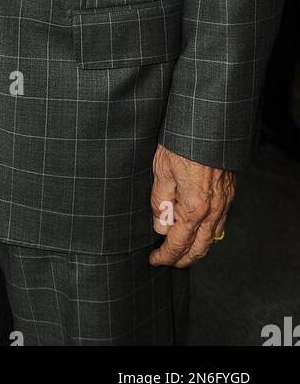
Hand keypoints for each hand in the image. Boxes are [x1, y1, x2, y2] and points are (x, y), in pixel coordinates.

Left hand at [149, 143, 234, 266]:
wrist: (208, 122)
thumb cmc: (182, 142)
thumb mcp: (161, 170)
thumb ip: (161, 202)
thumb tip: (160, 227)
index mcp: (194, 207)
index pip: (179, 243)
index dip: (166, 255)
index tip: (155, 260)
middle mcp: (213, 209)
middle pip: (199, 247)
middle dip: (183, 259)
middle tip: (167, 261)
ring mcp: (224, 201)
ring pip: (212, 236)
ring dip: (197, 248)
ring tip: (181, 251)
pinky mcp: (228, 192)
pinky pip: (220, 221)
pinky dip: (208, 233)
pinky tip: (199, 230)